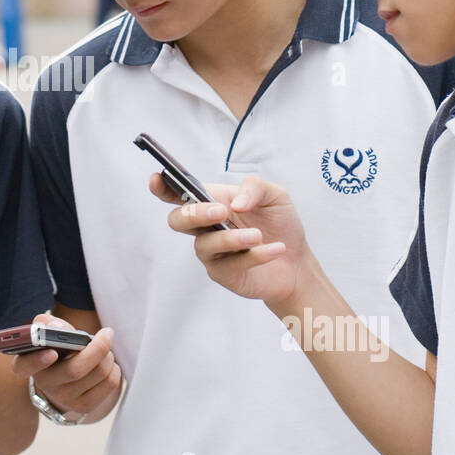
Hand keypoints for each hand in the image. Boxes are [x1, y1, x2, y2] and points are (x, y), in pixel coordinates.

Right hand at [10, 314, 120, 418]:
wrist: (62, 377)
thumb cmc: (54, 347)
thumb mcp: (45, 331)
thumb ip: (48, 324)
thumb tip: (62, 329)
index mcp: (28, 363)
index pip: (25, 366)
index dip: (38, 361)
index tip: (52, 353)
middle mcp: (44, 384)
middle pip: (75, 370)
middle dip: (98, 348)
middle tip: (107, 334)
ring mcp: (64, 398)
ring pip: (98, 374)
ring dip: (108, 355)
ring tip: (105, 349)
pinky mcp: (84, 406)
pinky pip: (110, 384)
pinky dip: (114, 368)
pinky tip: (106, 363)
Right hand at [148, 172, 306, 306]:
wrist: (297, 261)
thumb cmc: (280, 225)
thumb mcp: (275, 196)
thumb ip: (254, 187)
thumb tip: (235, 203)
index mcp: (213, 203)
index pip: (179, 194)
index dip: (163, 188)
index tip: (156, 180)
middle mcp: (206, 227)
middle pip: (178, 220)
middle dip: (195, 214)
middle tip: (221, 212)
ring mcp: (212, 252)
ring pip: (204, 245)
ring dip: (231, 238)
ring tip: (258, 236)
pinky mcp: (223, 274)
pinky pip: (231, 264)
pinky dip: (255, 255)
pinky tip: (275, 249)